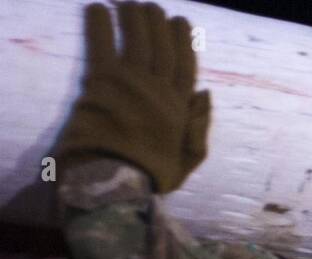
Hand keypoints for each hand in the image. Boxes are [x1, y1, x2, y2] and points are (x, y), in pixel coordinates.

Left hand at [53, 2, 209, 193]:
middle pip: (161, 48)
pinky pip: (102, 45)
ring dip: (133, 18)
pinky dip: (100, 25)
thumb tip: (205, 93)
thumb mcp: (188, 160)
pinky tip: (97, 8)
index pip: (186, 66)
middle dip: (157, 23)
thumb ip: (199, 128)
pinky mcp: (103, 81)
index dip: (183, 41)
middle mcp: (160, 90)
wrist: (118, 180)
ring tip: (127, 3)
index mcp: (181, 108)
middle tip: (150, 7)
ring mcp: (133, 83)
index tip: (180, 21)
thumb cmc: (153, 175)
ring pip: (138, 41)